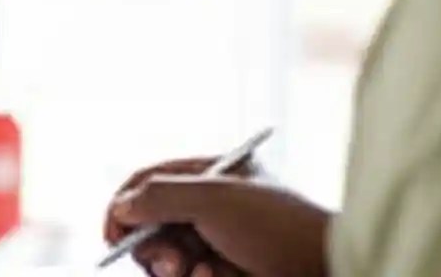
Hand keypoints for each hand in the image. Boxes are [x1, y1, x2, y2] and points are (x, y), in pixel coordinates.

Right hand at [104, 158, 330, 276]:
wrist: (327, 270)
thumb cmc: (279, 226)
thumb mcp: (214, 199)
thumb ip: (160, 196)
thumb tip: (121, 206)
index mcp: (211, 175)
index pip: (151, 180)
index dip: (125, 203)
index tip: (113, 233)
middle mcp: (211, 207)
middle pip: (151, 225)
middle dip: (152, 246)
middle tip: (169, 263)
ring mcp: (219, 243)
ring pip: (167, 259)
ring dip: (173, 268)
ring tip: (196, 273)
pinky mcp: (225, 273)